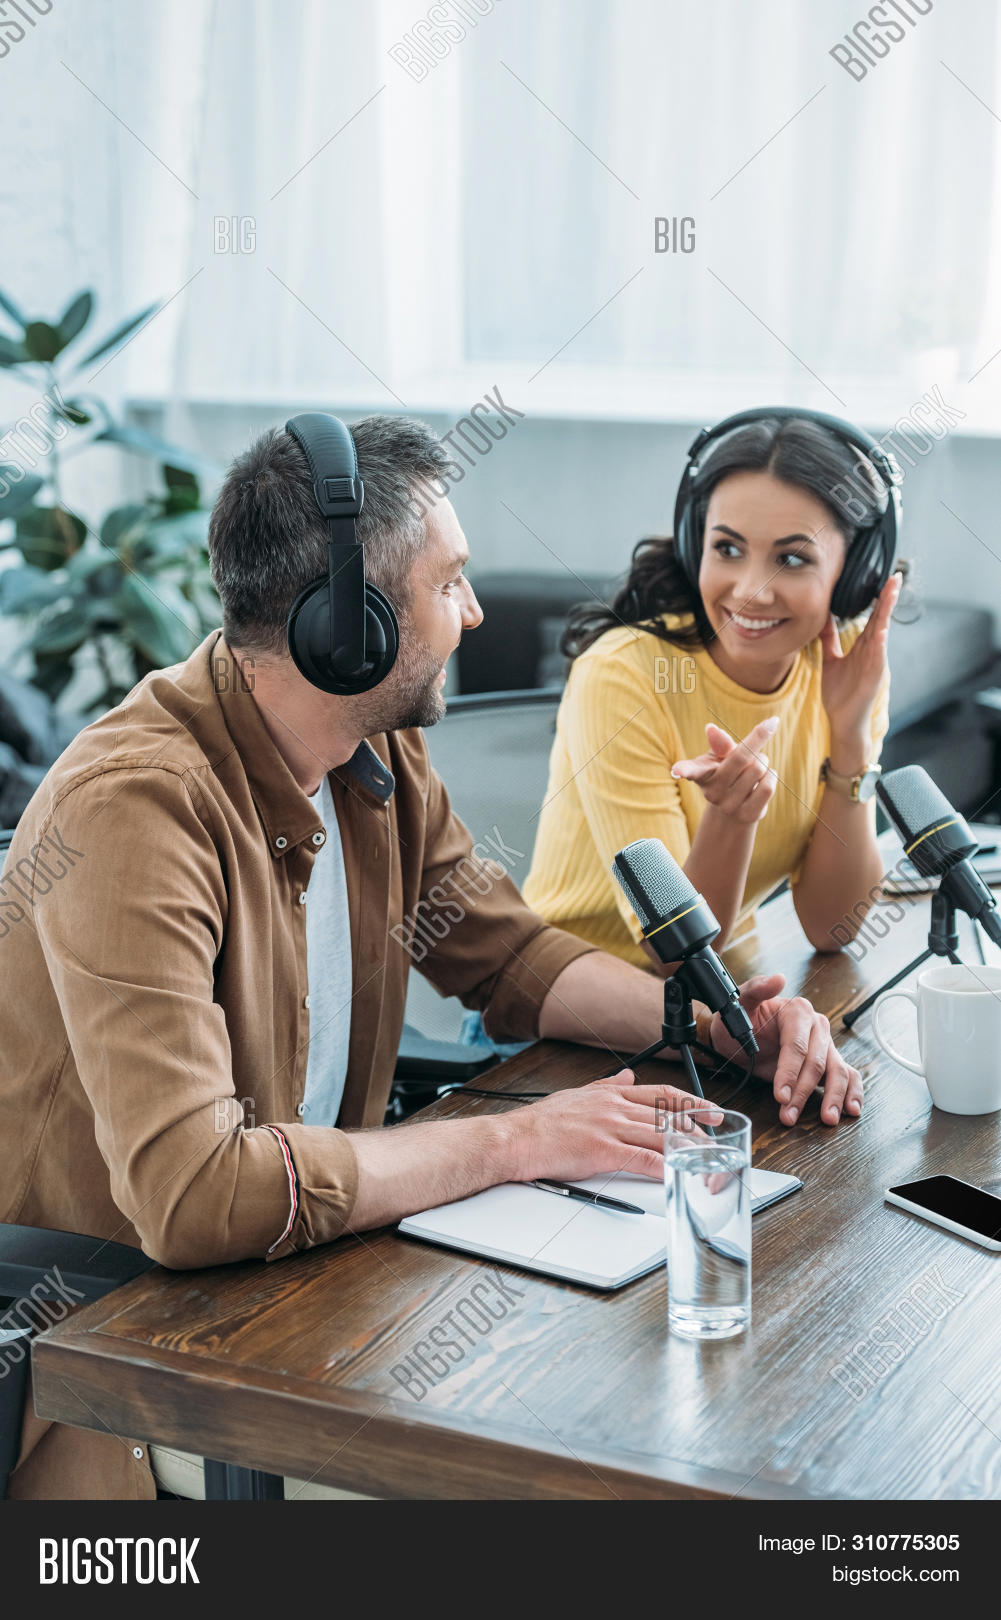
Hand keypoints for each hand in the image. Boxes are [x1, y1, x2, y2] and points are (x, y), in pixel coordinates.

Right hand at [508, 1071, 719, 1181]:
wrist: (516, 1138)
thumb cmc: (541, 1123)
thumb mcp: (577, 1093)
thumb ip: (606, 1085)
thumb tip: (626, 1076)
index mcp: (609, 1093)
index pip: (660, 1092)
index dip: (690, 1101)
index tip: (709, 1110)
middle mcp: (614, 1106)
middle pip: (667, 1114)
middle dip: (696, 1128)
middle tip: (715, 1140)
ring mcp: (610, 1126)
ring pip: (660, 1133)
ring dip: (687, 1148)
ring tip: (704, 1159)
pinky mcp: (603, 1150)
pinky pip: (642, 1157)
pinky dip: (663, 1165)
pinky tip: (676, 1172)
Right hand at [671, 716, 778, 823]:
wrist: (734, 812)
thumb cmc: (727, 774)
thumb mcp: (720, 757)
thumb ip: (720, 744)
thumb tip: (711, 729)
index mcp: (702, 774)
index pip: (692, 770)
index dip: (683, 769)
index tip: (675, 771)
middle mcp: (712, 792)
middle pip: (742, 757)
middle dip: (756, 744)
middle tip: (756, 747)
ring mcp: (729, 806)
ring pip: (759, 769)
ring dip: (764, 761)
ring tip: (757, 768)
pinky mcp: (748, 815)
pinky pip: (767, 787)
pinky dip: (772, 776)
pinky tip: (766, 778)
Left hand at [708, 973, 862, 1126]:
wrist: (740, 1037)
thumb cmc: (739, 1022)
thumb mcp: (739, 1005)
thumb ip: (755, 990)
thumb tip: (777, 979)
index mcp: (798, 1011)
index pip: (797, 1046)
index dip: (789, 1072)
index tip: (780, 1094)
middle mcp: (817, 1026)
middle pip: (816, 1063)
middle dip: (803, 1092)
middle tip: (789, 1114)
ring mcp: (826, 1045)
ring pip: (837, 1072)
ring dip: (832, 1098)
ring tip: (827, 1119)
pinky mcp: (830, 1061)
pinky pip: (847, 1076)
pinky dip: (852, 1093)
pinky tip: (850, 1109)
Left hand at [820, 572, 900, 758]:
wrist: (842, 721)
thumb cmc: (840, 694)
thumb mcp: (831, 660)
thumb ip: (829, 640)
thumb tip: (823, 618)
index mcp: (862, 647)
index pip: (872, 617)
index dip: (878, 599)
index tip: (884, 579)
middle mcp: (871, 652)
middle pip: (880, 620)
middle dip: (887, 599)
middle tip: (895, 577)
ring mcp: (874, 664)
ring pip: (881, 634)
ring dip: (886, 614)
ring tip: (891, 593)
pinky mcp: (873, 678)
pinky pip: (877, 658)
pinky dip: (879, 645)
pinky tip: (880, 631)